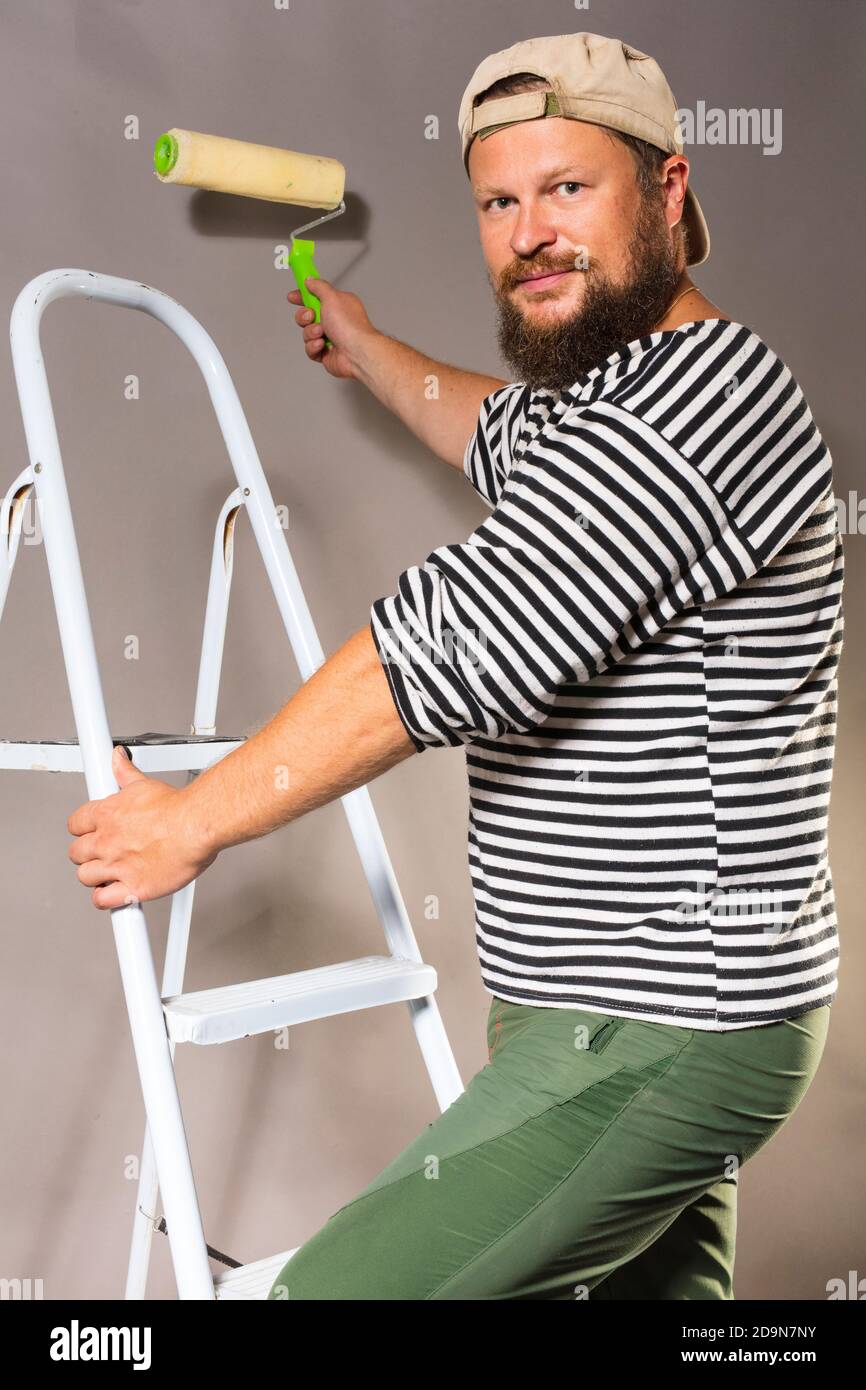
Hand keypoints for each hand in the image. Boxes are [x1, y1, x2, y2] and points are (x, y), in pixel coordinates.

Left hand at [67, 746, 217, 909]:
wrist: (198, 825)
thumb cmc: (178, 808)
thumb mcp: (144, 785)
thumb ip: (125, 773)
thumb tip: (117, 758)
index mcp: (107, 815)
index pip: (75, 825)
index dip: (82, 831)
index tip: (92, 833)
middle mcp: (107, 841)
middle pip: (76, 853)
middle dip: (87, 854)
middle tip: (104, 853)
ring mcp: (117, 865)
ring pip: (85, 876)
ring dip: (95, 876)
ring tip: (111, 873)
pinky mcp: (132, 887)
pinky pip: (103, 900)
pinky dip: (106, 899)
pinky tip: (116, 893)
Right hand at [287, 276, 376, 379]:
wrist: (356, 353)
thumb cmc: (350, 326)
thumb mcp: (332, 297)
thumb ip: (319, 286)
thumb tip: (310, 280)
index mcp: (338, 305)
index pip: (316, 297)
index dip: (303, 296)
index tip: (292, 296)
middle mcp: (335, 320)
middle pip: (307, 315)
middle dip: (304, 316)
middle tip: (311, 316)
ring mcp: (330, 337)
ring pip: (307, 333)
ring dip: (311, 332)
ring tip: (322, 333)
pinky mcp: (326, 353)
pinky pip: (310, 348)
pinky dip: (313, 346)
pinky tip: (322, 345)